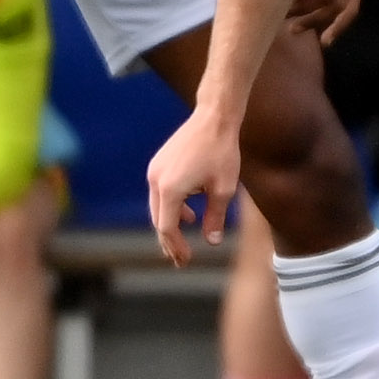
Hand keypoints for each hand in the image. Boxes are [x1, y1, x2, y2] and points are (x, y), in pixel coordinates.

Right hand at [147, 107, 241, 263]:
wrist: (214, 118)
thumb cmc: (222, 152)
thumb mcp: (223, 189)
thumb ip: (216, 217)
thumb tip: (212, 241)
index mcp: (170, 190)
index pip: (167, 228)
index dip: (176, 247)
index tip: (186, 260)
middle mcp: (156, 181)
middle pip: (158, 220)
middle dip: (169, 241)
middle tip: (181, 259)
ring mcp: (155, 170)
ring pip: (158, 207)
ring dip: (170, 224)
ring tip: (183, 240)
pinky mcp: (159, 163)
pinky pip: (161, 193)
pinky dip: (171, 207)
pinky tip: (188, 215)